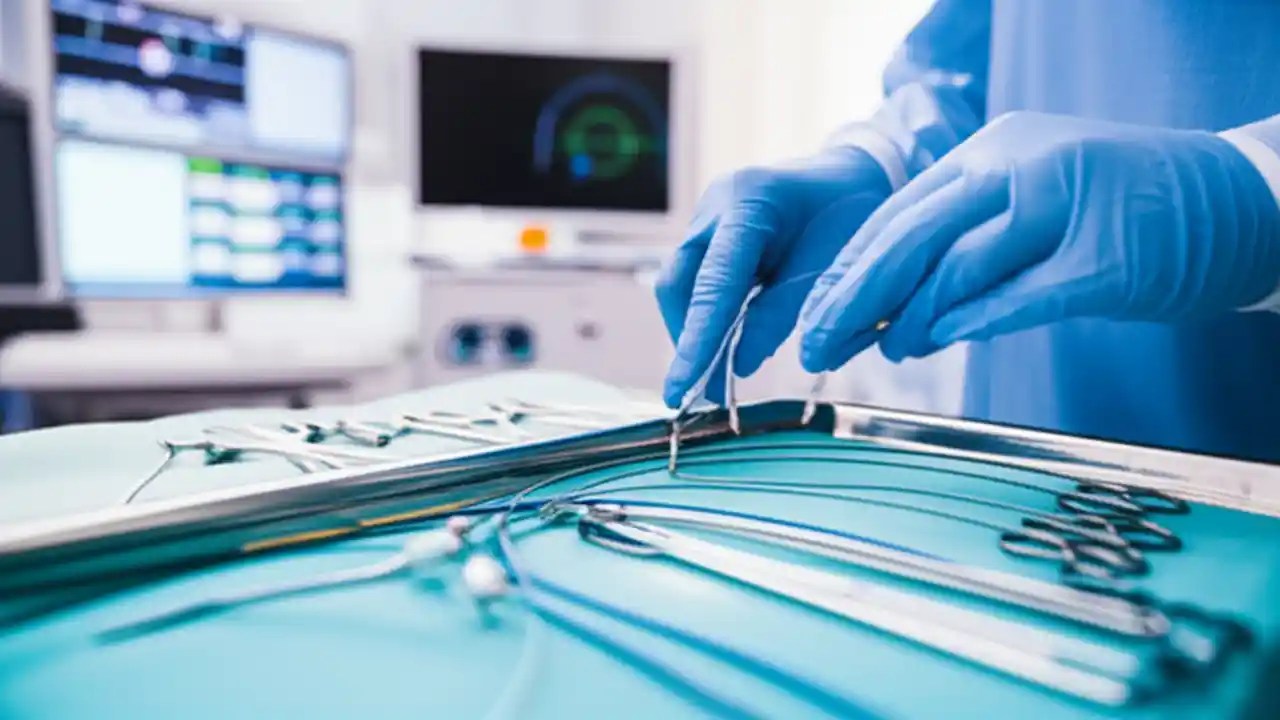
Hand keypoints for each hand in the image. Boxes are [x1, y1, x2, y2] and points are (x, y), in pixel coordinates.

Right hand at [656, 148, 890, 405]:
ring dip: (697, 330)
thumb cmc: (854, 212)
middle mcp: (715, 207)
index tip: (682, 391)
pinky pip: (698, 281)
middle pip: (679, 284)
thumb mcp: (829, 267)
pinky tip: (728, 342)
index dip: (696, 341)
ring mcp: (708, 219)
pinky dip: (710, 316)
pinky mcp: (712, 234)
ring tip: (718, 373)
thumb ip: (782, 313)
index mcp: (747, 203)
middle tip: (706, 390)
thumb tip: (740, 364)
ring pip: (683, 286)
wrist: (860, 171)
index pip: (712, 284)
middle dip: (688, 339)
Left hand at [799, 111, 1279, 370]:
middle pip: (911, 235)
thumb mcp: (1028, 208)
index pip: (896, 215)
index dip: (849, 271)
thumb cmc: (1117, 211)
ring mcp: (1064, 206)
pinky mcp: (1105, 257)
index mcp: (990, 154)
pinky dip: (975, 318)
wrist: (1233, 197)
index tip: (814, 317)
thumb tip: (889, 310)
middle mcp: (1018, 167)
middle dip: (855, 297)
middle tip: (819, 346)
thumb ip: (964, 246)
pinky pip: (1023, 292)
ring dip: (911, 317)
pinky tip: (940, 339)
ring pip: (959, 263)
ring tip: (887, 350)